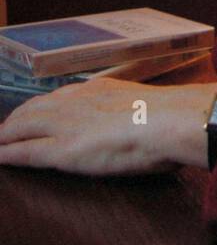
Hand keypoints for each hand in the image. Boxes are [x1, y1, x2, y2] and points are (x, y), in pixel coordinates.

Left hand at [0, 78, 216, 175]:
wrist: (171, 121)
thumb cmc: (171, 116)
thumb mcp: (145, 103)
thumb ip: (132, 109)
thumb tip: (139, 118)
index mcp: (97, 90)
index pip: (58, 98)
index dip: (40, 108)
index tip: (32, 115)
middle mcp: (75, 102)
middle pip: (32, 109)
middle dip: (14, 120)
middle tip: (2, 131)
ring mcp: (66, 125)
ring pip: (21, 127)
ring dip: (4, 135)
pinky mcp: (63, 150)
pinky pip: (25, 151)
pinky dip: (7, 154)